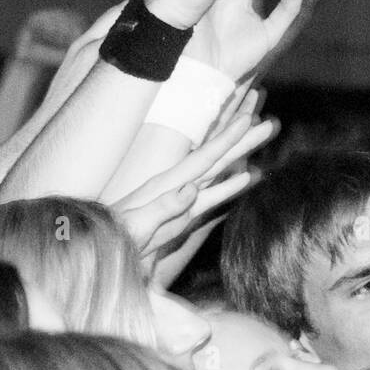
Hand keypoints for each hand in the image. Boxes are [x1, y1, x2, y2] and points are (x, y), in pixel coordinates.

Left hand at [114, 94, 276, 257]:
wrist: (99, 250)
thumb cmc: (114, 238)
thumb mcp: (137, 224)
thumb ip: (163, 207)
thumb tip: (191, 189)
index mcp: (168, 184)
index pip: (204, 156)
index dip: (227, 138)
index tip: (248, 119)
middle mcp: (179, 184)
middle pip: (218, 156)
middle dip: (242, 138)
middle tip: (270, 121)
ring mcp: (183, 197)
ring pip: (220, 170)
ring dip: (242, 154)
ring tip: (262, 140)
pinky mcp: (185, 213)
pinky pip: (215, 194)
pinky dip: (233, 184)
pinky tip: (249, 177)